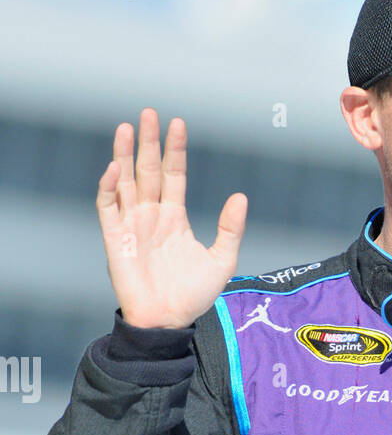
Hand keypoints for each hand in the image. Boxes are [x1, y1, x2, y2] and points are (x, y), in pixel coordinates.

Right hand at [95, 108, 247, 330]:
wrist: (168, 322)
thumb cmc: (192, 296)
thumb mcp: (221, 261)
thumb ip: (230, 230)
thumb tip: (241, 197)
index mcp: (174, 217)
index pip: (173, 174)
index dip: (174, 150)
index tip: (178, 123)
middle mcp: (151, 216)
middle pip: (147, 170)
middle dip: (148, 142)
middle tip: (149, 113)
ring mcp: (131, 225)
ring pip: (125, 182)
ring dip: (124, 155)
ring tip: (127, 127)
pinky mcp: (115, 239)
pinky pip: (108, 208)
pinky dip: (109, 188)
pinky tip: (115, 169)